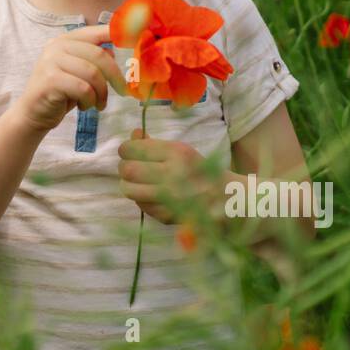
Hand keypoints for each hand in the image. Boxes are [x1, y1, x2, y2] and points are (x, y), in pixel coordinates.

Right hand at [14, 24, 127, 133]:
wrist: (33, 113)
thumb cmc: (61, 92)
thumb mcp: (80, 73)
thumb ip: (94, 59)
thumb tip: (114, 50)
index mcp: (66, 39)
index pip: (97, 31)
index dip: (119, 32)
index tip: (139, 36)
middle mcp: (57, 45)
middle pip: (99, 55)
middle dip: (115, 76)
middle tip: (123, 91)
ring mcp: (51, 61)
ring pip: (93, 73)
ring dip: (102, 92)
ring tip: (98, 104)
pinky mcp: (50, 80)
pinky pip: (83, 88)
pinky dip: (90, 100)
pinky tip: (85, 106)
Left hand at [117, 128, 231, 224]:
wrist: (225, 198)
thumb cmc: (199, 170)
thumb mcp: (180, 150)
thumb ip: (154, 143)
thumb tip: (134, 134)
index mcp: (176, 153)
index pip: (132, 149)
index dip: (126, 149)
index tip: (129, 151)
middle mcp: (172, 174)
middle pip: (128, 170)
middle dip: (124, 167)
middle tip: (130, 167)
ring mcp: (170, 198)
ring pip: (129, 189)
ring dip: (129, 184)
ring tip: (137, 182)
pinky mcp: (167, 215)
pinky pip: (141, 205)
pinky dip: (141, 199)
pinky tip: (151, 194)